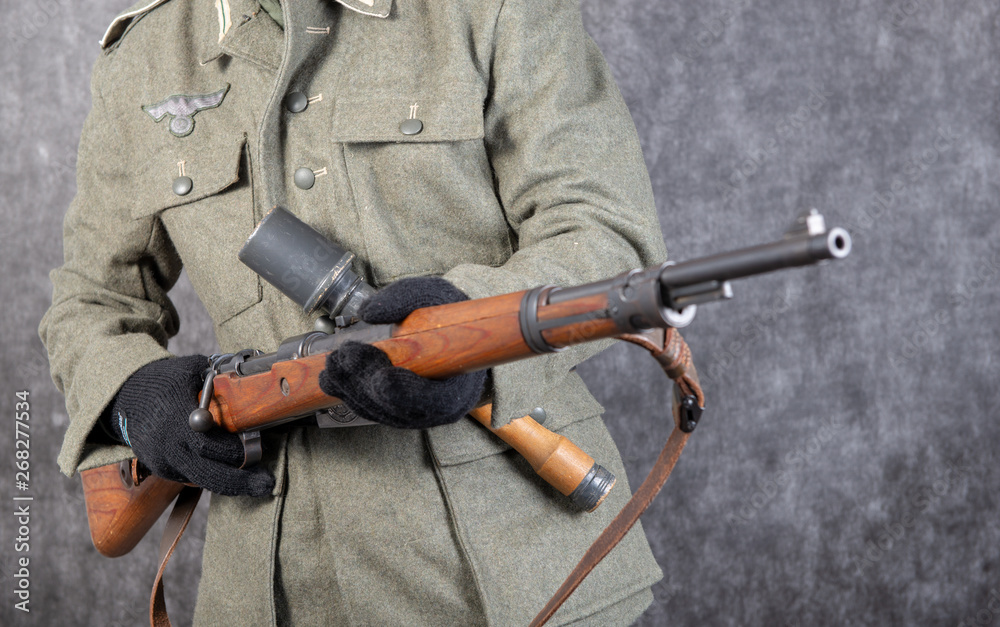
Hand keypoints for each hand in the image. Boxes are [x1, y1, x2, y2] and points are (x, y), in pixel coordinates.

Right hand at [104, 355, 274, 496]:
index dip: (236, 451)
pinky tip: (230, 470)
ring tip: (256, 482)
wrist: (124, 398)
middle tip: (266, 484)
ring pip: (202, 480)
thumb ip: (219, 377)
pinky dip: (212, 475)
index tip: (260, 449)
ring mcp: (164, 462)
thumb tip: (250, 376)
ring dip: (230, 482)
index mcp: (178, 419)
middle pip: (208, 474)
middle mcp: (170, 446)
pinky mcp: (163, 470)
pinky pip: (192, 477)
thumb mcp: (191, 369)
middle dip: (240, 482)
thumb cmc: (163, 381)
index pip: (211, 445)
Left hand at [318, 277, 487, 428]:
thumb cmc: (447, 317)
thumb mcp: (435, 296)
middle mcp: (437, 408)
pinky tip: (333, 377)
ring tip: (334, 363)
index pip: (438, 401)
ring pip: (379, 411)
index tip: (383, 376)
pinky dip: (349, 393)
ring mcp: (413, 413)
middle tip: (348, 356)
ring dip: (352, 388)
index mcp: (460, 384)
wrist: (450, 334)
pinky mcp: (392, 410)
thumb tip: (368, 313)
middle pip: (399, 408)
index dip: (409, 393)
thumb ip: (405, 299)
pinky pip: (369, 408)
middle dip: (367, 382)